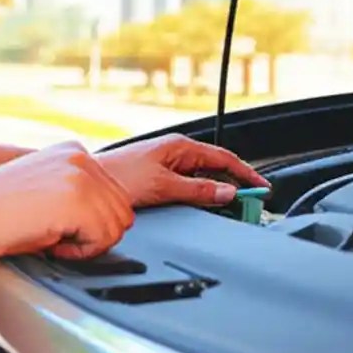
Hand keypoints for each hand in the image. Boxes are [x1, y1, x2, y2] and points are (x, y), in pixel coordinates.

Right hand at [0, 142, 134, 261]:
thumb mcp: (46, 192)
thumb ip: (81, 195)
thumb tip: (117, 218)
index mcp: (74, 151)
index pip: (117, 195)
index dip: (93, 222)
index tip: (60, 226)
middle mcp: (80, 157)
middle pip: (123, 210)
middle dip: (95, 234)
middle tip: (59, 239)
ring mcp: (80, 175)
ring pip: (118, 226)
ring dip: (89, 244)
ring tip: (53, 241)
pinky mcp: (77, 199)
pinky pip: (104, 238)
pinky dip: (81, 253)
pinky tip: (52, 245)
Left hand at [95, 134, 268, 208]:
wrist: (90, 183)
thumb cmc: (119, 177)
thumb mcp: (164, 186)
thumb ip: (198, 189)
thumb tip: (227, 191)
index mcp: (181, 147)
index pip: (225, 158)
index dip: (246, 174)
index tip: (261, 188)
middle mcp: (177, 152)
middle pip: (217, 167)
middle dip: (236, 183)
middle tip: (251, 201)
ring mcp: (170, 164)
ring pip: (205, 177)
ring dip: (219, 190)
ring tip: (234, 206)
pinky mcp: (162, 177)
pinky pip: (192, 184)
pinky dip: (205, 194)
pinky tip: (208, 204)